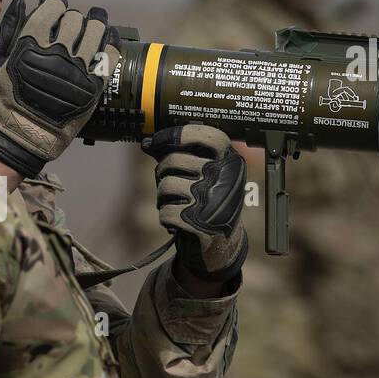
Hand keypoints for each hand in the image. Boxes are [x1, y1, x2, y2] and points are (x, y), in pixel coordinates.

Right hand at [0, 0, 119, 178]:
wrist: (17, 138)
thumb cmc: (0, 103)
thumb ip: (5, 30)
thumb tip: (20, 3)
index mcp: (31, 42)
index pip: (52, 8)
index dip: (56, 2)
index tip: (57, 4)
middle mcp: (58, 51)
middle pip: (75, 19)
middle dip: (73, 16)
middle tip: (72, 21)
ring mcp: (78, 69)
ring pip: (97, 31)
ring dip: (96, 23)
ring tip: (95, 22)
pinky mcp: (93, 86)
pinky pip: (110, 56)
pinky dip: (111, 43)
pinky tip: (108, 41)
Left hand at [141, 125, 247, 282]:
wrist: (221, 243)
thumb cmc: (207, 201)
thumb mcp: (203, 174)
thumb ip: (179, 154)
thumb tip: (147, 143)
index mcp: (231, 162)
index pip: (207, 135)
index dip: (178, 134)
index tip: (158, 140)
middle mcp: (225, 179)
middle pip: (174, 160)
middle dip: (162, 172)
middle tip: (169, 184)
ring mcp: (213, 202)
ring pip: (165, 185)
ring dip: (162, 197)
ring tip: (175, 203)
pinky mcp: (200, 224)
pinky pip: (165, 211)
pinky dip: (165, 216)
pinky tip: (176, 221)